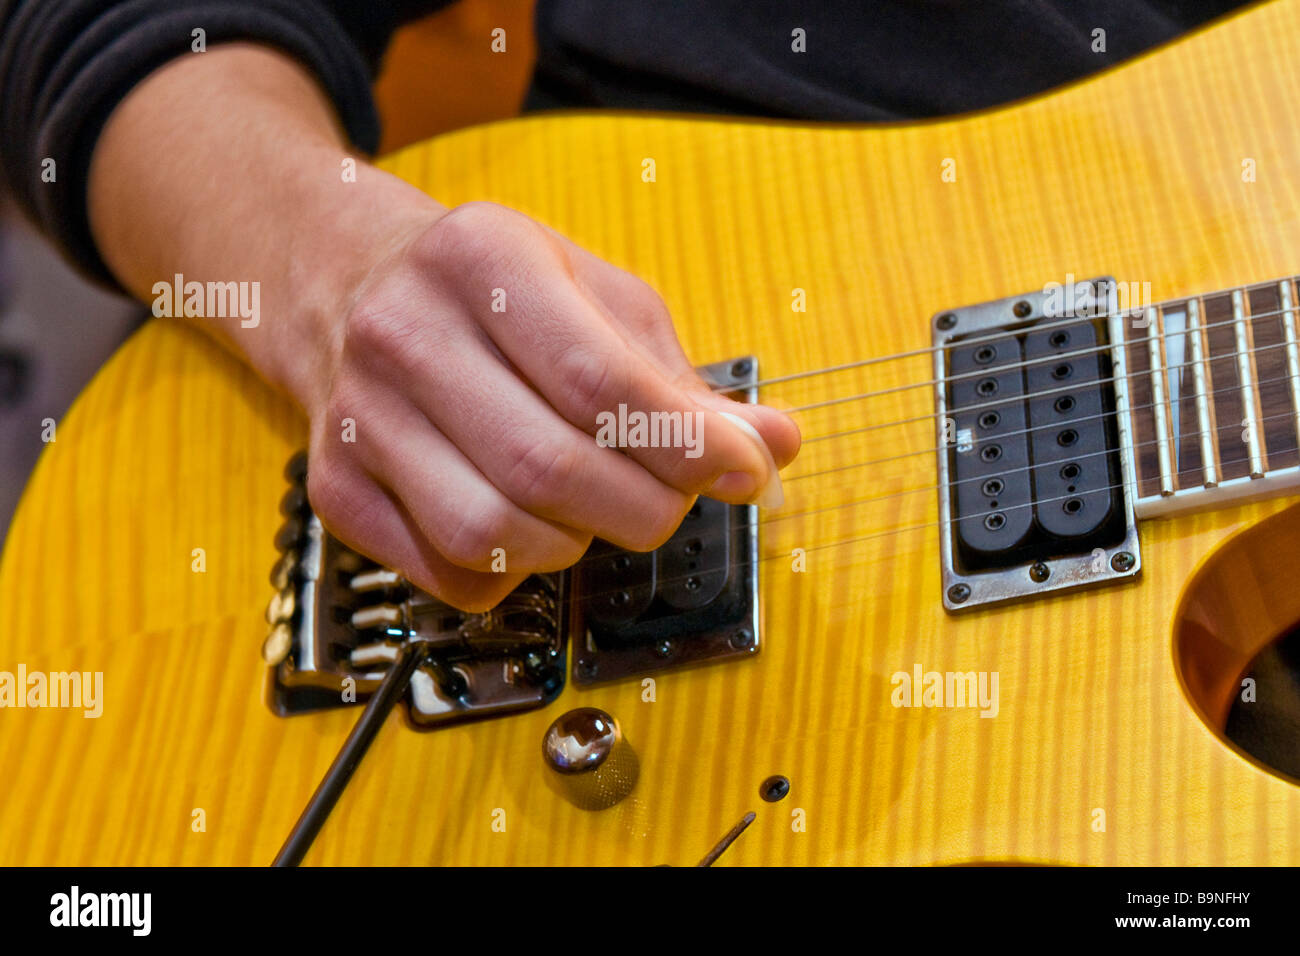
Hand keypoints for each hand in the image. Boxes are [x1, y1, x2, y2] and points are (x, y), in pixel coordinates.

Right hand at [305, 201, 799, 609]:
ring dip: (576, 544)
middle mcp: (404, 331)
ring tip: (593, 507)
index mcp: (481, 259)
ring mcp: (356, 416)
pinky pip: (450, 576)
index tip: (745, 471)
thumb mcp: (598, 302)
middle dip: (643, 508)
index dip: (688, 445)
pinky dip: (515, 574)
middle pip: (548, 467)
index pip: (599, 380)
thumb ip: (684, 379)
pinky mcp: (335, 489)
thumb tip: (775, 444)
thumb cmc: (497, 297)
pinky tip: (530, 527)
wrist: (354, 290)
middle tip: (672, 500)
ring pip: (492, 533)